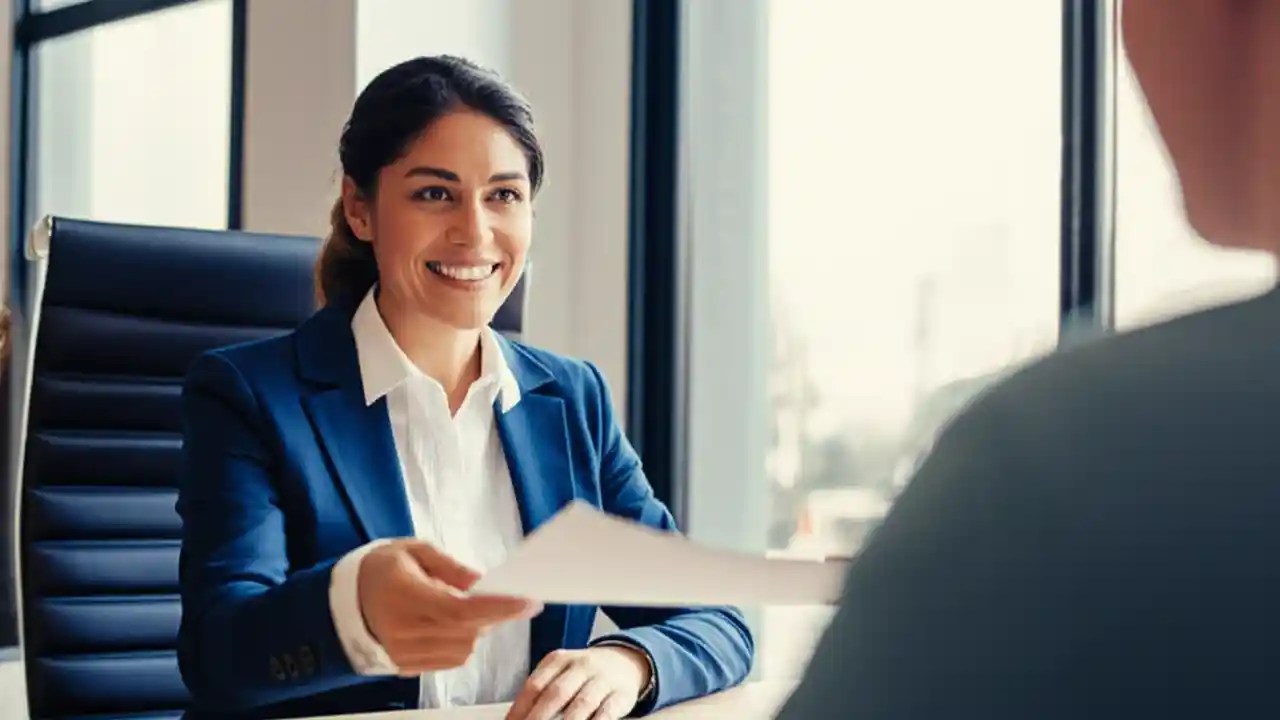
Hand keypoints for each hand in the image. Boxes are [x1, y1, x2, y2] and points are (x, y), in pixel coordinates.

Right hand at [357, 539, 541, 674]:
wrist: (349, 598)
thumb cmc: (385, 567)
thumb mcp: (414, 550)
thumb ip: (450, 566)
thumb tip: (481, 582)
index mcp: (404, 594)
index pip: (459, 609)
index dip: (497, 607)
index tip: (528, 601)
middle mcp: (402, 629)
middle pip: (466, 632)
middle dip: (493, 615)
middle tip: (506, 598)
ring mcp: (403, 652)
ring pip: (462, 650)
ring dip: (477, 630)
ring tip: (467, 608)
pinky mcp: (406, 666)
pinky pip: (451, 660)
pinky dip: (462, 642)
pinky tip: (454, 624)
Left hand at [506, 646, 651, 719]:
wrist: (625, 662)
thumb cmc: (583, 675)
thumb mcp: (561, 672)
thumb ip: (540, 692)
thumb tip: (514, 719)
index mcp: (559, 659)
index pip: (535, 685)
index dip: (520, 709)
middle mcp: (581, 665)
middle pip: (556, 693)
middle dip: (538, 718)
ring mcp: (602, 679)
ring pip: (581, 704)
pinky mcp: (621, 695)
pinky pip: (606, 713)